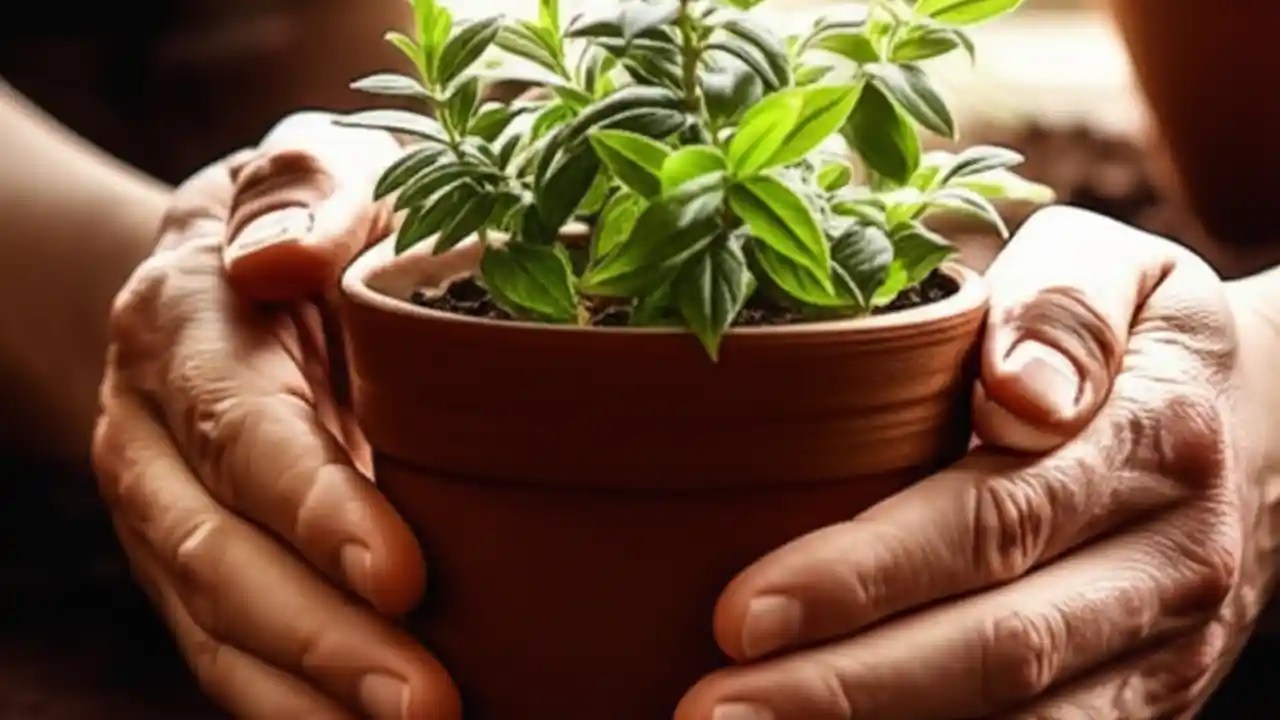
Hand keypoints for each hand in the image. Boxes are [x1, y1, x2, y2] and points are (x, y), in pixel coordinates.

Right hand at [92, 113, 459, 718]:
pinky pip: (232, 655)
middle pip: (223, 558)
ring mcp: (167, 518)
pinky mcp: (199, 569)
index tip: (404, 575)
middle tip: (428, 703)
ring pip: (218, 629)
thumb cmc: (305, 221)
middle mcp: (156, 441)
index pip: (244, 434)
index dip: (315, 509)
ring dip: (313, 698)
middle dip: (324, 641)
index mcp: (187, 334)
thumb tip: (285, 260)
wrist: (227, 270)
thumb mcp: (316, 167)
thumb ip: (308, 196)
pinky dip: (298, 708)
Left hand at [675, 206, 1276, 718]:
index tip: (743, 610)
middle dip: (842, 689)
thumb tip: (1018, 393)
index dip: (864, 575)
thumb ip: (1063, 304)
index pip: (989, 520)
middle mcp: (1166, 562)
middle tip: (711, 710)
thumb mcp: (1119, 266)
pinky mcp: (1152, 697)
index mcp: (1147, 442)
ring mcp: (1165, 647)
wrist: (1273, 424)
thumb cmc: (1144, 334)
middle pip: (995, 645)